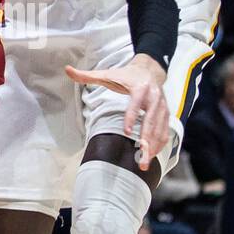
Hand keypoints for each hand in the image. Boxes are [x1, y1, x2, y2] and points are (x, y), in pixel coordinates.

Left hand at [65, 53, 168, 169]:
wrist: (149, 70)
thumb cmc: (125, 75)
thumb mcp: (107, 74)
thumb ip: (87, 75)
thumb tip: (67, 69)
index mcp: (140, 88)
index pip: (135, 103)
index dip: (131, 117)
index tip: (125, 132)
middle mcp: (154, 97)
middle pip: (151, 121)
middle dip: (146, 141)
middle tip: (141, 158)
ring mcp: (162, 107)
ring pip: (160, 129)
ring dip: (153, 147)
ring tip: (144, 163)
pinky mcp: (166, 114)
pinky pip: (165, 131)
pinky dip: (160, 144)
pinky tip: (152, 155)